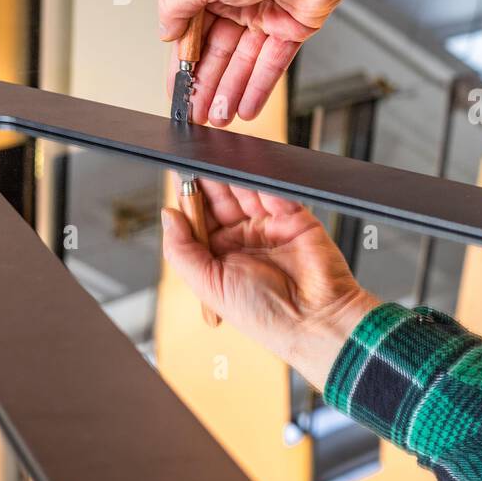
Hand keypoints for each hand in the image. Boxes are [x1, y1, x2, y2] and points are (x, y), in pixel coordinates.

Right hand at [159, 0, 364, 125]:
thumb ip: (177, 5)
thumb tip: (163, 31)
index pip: (193, 33)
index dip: (184, 64)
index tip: (177, 91)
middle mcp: (239, 2)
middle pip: (218, 53)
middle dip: (207, 86)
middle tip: (196, 114)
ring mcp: (267, 17)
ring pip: (244, 63)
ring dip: (230, 92)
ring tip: (217, 118)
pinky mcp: (293, 30)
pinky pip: (272, 64)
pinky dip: (258, 87)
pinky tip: (245, 108)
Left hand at [161, 179, 379, 387]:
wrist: (313, 320)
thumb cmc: (263, 314)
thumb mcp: (208, 284)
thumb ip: (182, 249)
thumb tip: (168, 215)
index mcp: (218, 256)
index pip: (198, 217)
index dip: (188, 197)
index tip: (180, 174)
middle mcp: (242, 240)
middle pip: (220, 199)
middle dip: (210, 181)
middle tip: (200, 161)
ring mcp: (269, 227)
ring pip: (246, 191)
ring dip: (234, 176)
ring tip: (223, 161)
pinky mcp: (296, 218)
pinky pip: (277, 193)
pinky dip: (264, 184)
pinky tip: (251, 175)